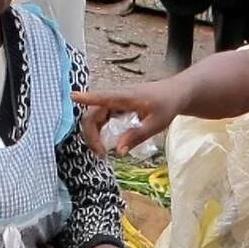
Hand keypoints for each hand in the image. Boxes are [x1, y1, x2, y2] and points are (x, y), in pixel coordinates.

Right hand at [72, 82, 186, 156]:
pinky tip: (108, 143)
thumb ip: (137, 136)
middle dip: (91, 133)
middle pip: (93, 113)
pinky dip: (101, 132)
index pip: (103, 97)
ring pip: (95, 117)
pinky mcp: (117, 107)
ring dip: (94, 134)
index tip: (73, 96)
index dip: (87, 97)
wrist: (175, 94)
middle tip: (101, 153)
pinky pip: (102, 119)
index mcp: (126, 97)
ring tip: (103, 152)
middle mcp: (117, 98)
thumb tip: (118, 151)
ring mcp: (115, 103)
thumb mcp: (156, 124)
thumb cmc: (167, 105)